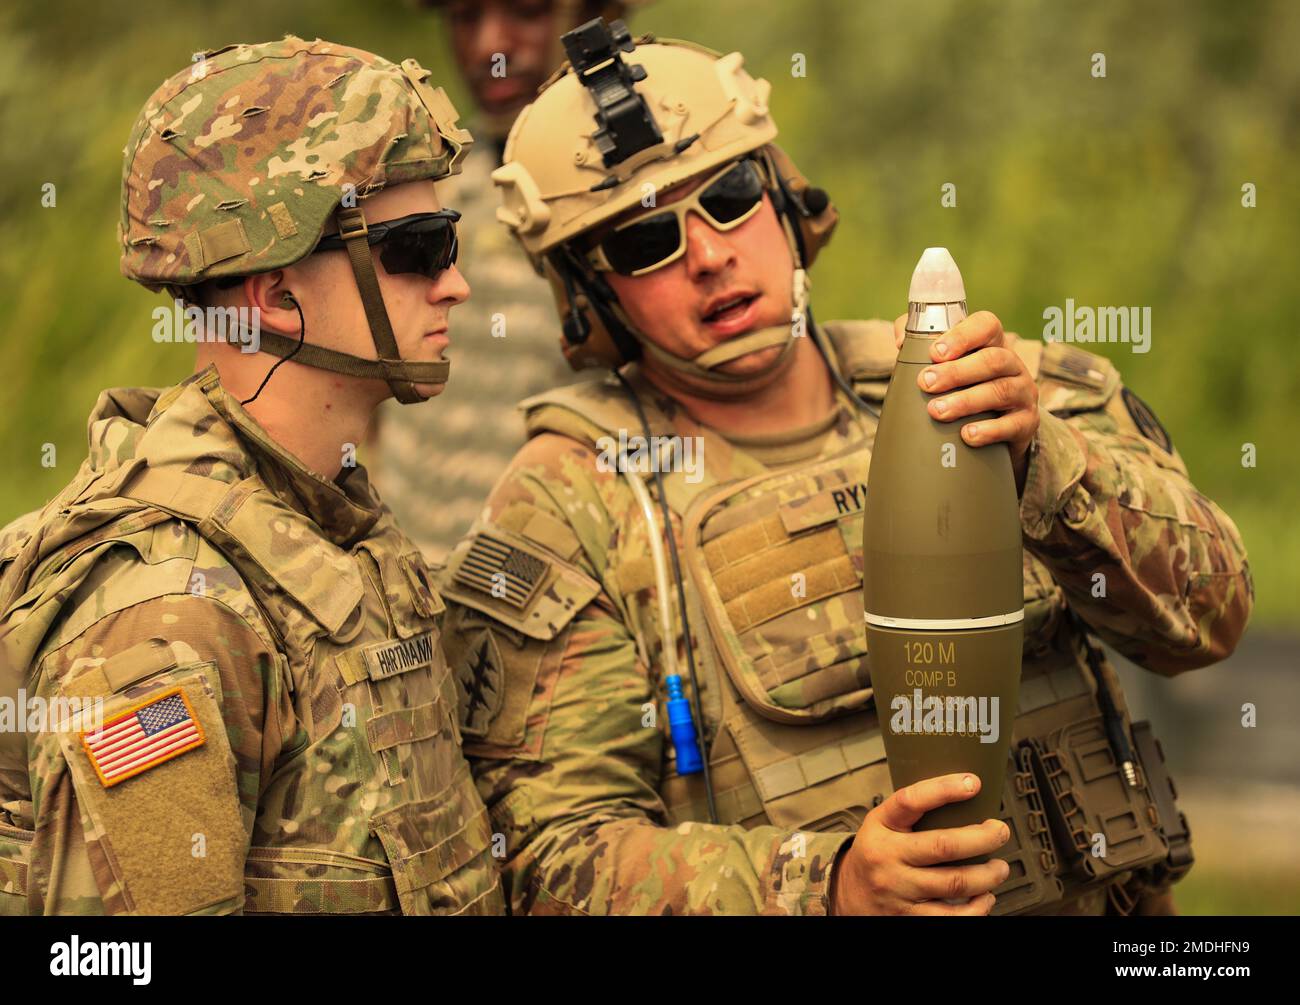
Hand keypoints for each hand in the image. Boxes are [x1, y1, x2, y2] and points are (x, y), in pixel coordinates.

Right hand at [830, 772, 1012, 914]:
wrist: (848, 894)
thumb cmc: (875, 852)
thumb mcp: (882, 822)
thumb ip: (914, 810)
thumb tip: (964, 793)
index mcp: (882, 826)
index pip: (911, 800)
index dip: (944, 789)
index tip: (972, 783)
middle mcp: (889, 857)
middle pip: (944, 846)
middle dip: (983, 838)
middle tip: (1000, 831)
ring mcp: (899, 890)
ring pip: (955, 883)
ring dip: (988, 875)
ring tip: (999, 867)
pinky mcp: (910, 917)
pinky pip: (951, 917)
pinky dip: (978, 908)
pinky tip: (985, 897)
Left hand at [894, 311, 1038, 492]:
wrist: (997, 431)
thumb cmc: (963, 388)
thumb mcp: (948, 365)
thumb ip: (920, 344)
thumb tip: (901, 342)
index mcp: (992, 344)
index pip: (986, 326)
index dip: (962, 336)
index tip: (934, 352)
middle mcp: (1012, 365)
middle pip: (992, 360)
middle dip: (956, 372)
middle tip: (925, 383)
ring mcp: (1023, 393)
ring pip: (1000, 391)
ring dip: (965, 401)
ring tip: (937, 411)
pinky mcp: (1026, 423)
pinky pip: (1012, 425)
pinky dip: (988, 430)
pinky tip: (967, 435)